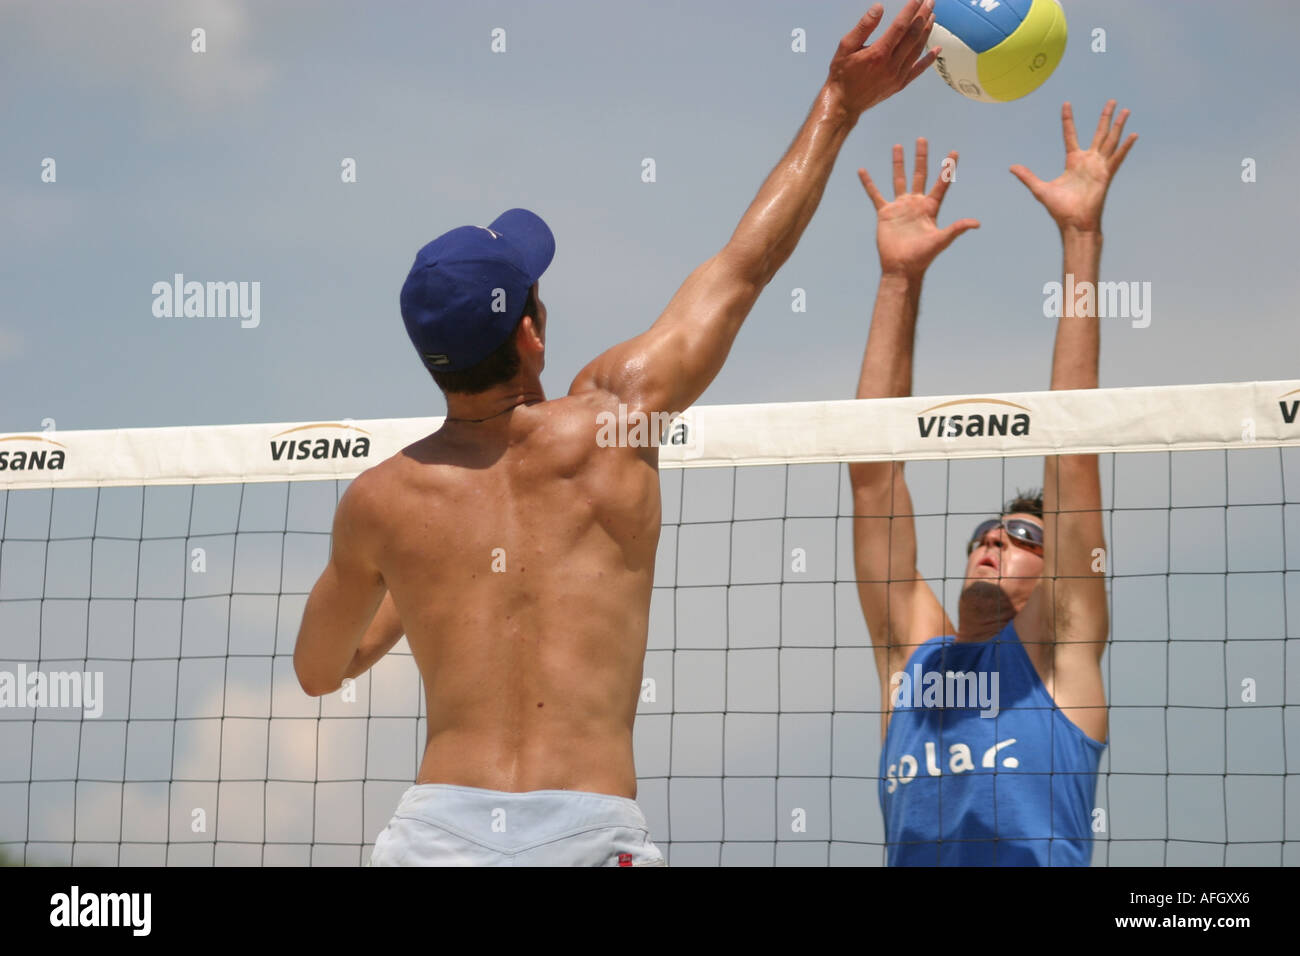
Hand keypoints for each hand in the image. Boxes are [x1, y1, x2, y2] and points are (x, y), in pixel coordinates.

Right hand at [826, 1, 938, 116]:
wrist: (844, 103)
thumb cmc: (842, 75)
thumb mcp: (846, 47)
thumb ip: (863, 27)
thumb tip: (878, 8)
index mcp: (878, 52)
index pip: (900, 26)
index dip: (911, 10)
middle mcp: (891, 64)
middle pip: (913, 35)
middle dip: (923, 16)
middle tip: (930, 2)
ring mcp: (897, 76)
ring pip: (917, 50)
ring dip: (927, 31)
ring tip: (932, 16)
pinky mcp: (899, 85)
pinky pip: (917, 70)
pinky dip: (928, 59)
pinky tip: (937, 49)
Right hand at [858, 138, 979, 278]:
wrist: (901, 267)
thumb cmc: (922, 256)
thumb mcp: (941, 241)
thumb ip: (956, 229)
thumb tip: (976, 223)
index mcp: (930, 207)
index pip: (941, 183)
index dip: (948, 168)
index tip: (954, 152)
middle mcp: (916, 203)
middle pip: (920, 174)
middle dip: (921, 157)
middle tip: (922, 140)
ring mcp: (900, 207)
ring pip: (899, 179)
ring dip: (898, 163)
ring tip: (898, 146)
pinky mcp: (885, 213)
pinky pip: (875, 194)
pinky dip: (868, 183)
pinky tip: (862, 171)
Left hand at [1010, 100, 1137, 233]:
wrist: (1073, 223)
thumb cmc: (1059, 209)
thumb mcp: (1040, 189)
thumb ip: (1028, 177)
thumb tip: (1012, 167)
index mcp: (1073, 161)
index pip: (1070, 135)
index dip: (1068, 120)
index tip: (1067, 104)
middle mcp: (1088, 161)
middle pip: (1098, 133)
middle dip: (1105, 117)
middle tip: (1112, 101)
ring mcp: (1099, 166)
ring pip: (1110, 140)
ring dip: (1118, 126)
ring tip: (1126, 110)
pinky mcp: (1106, 175)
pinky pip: (1117, 158)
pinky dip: (1125, 147)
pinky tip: (1134, 135)